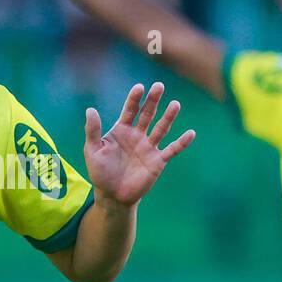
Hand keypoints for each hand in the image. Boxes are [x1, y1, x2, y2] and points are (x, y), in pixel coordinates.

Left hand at [83, 82, 195, 206]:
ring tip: (175, 104)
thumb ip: (93, 131)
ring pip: (161, 128)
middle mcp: (137, 135)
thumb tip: (90, 109)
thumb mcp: (93, 151)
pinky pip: (172, 150)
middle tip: (159, 86)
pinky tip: (191, 133)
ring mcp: (149, 147)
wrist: (113, 195)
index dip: (134, 99)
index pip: (130, 110)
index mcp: (122, 130)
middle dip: (153, 100)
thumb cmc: (101, 172)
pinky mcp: (158, 161)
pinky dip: (181, 142)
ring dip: (168, 117)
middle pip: (147, 114)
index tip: (139, 87)